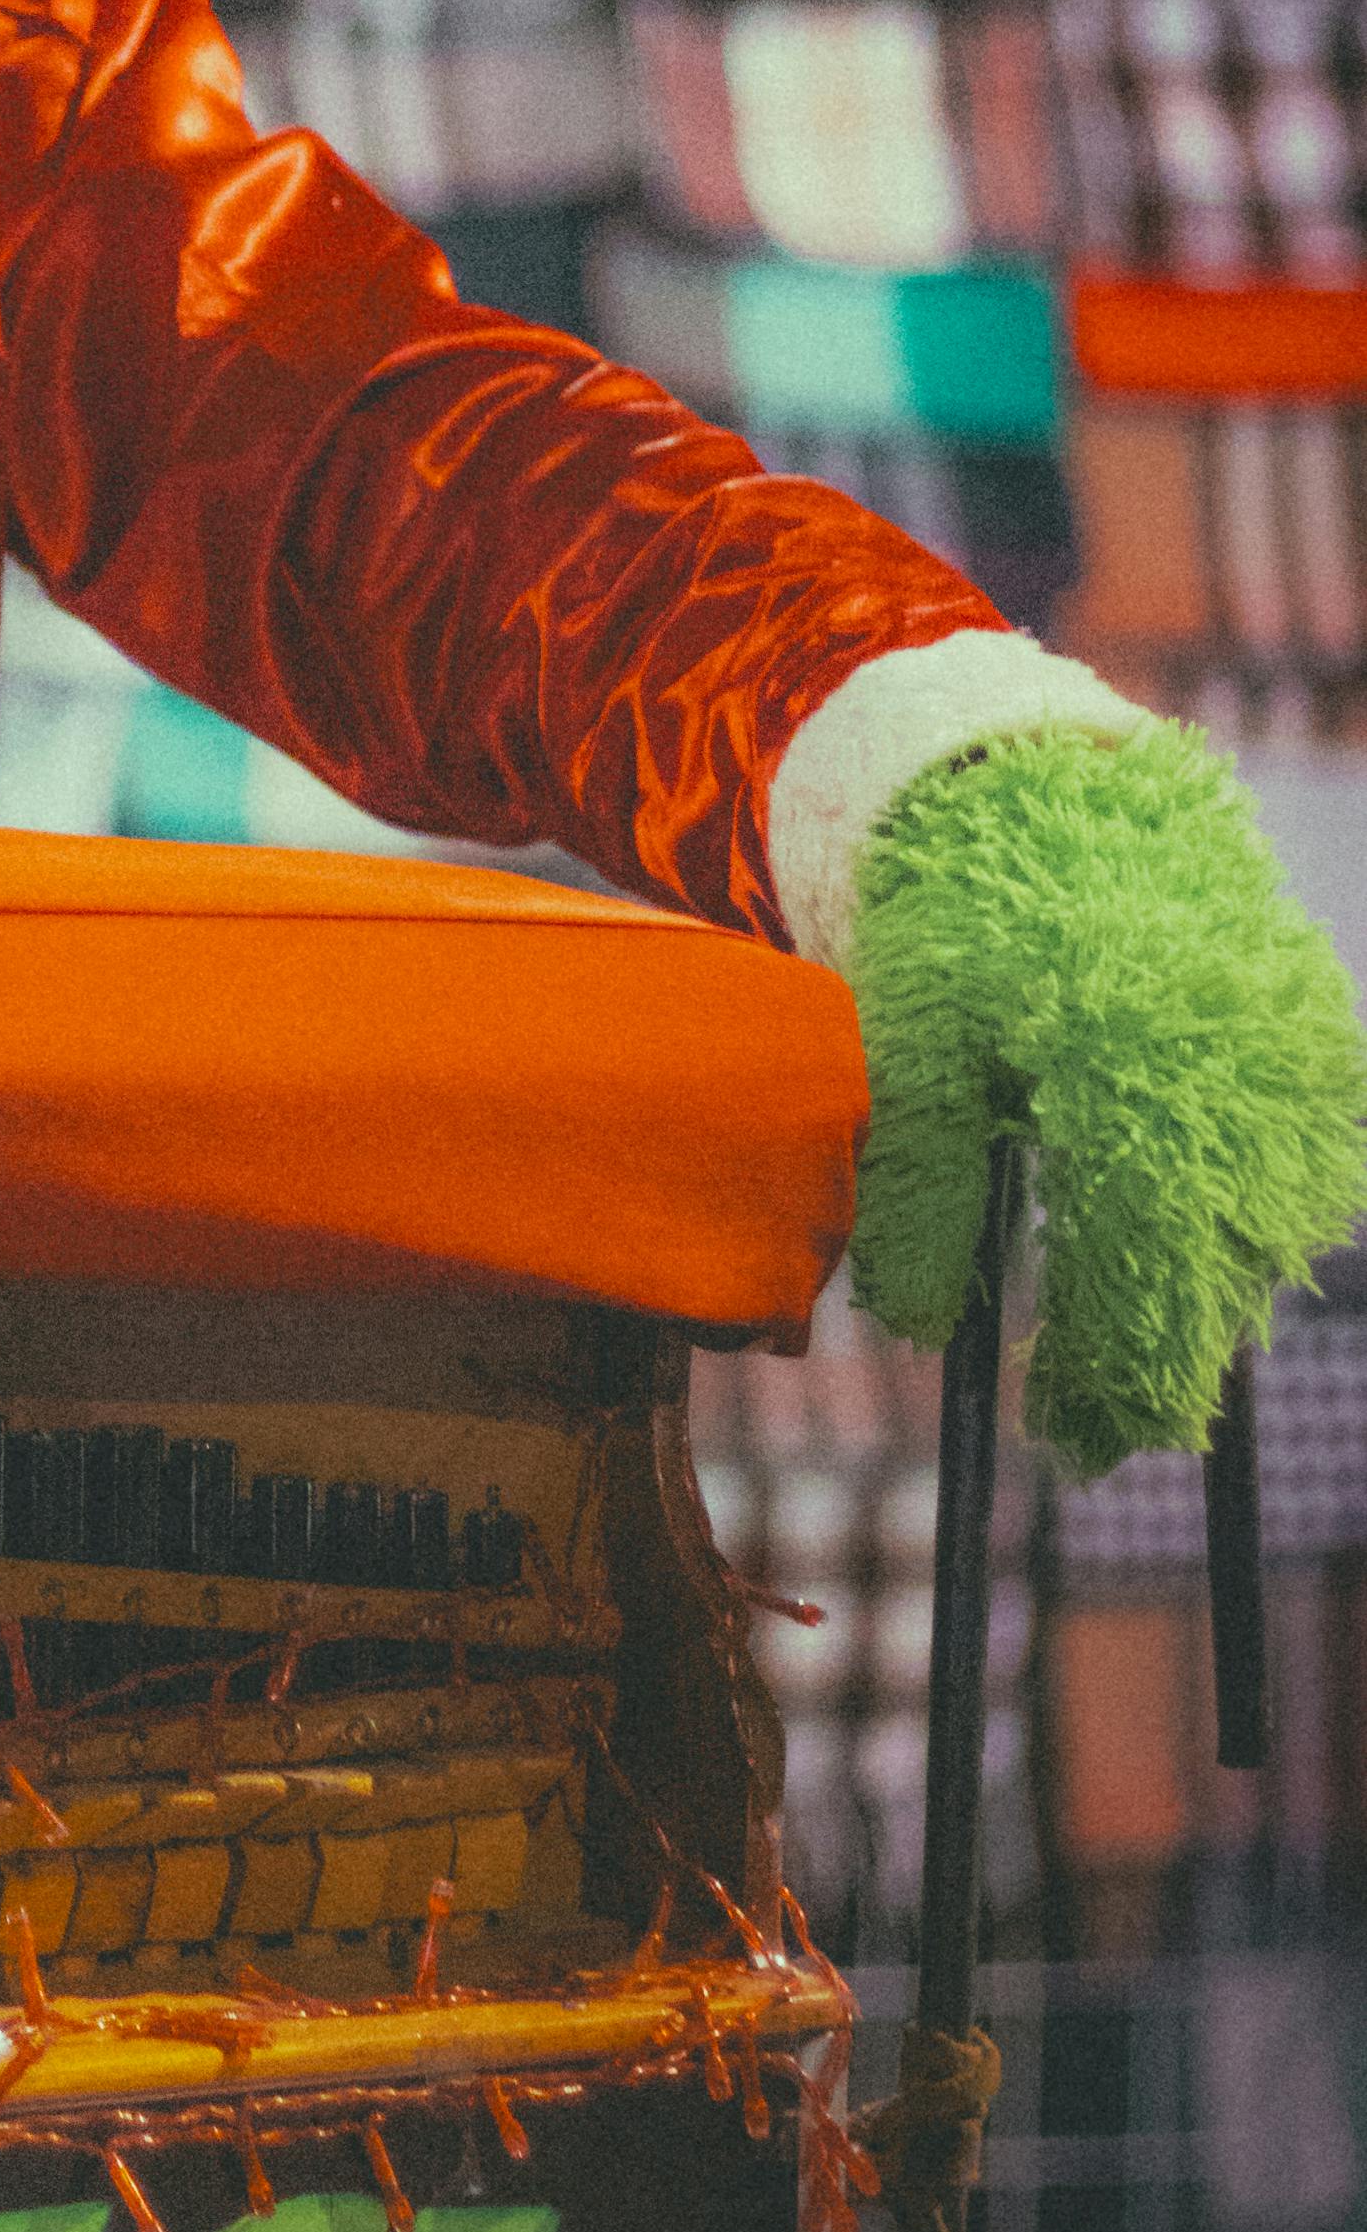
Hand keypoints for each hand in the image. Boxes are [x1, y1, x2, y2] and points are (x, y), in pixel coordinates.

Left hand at [848, 721, 1366, 1469]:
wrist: (1053, 788)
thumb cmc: (962, 920)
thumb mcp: (913, 1052)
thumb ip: (922, 1193)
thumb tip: (920, 1332)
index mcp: (1127, 1071)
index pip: (1143, 1276)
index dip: (1111, 1378)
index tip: (1065, 1442)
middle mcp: (1234, 1070)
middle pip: (1218, 1277)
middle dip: (1154, 1369)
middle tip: (1085, 1434)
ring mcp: (1296, 1054)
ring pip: (1269, 1238)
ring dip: (1201, 1308)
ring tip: (1118, 1359)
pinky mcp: (1318, 1038)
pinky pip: (1302, 1175)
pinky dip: (1242, 1231)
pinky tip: (1177, 1262)